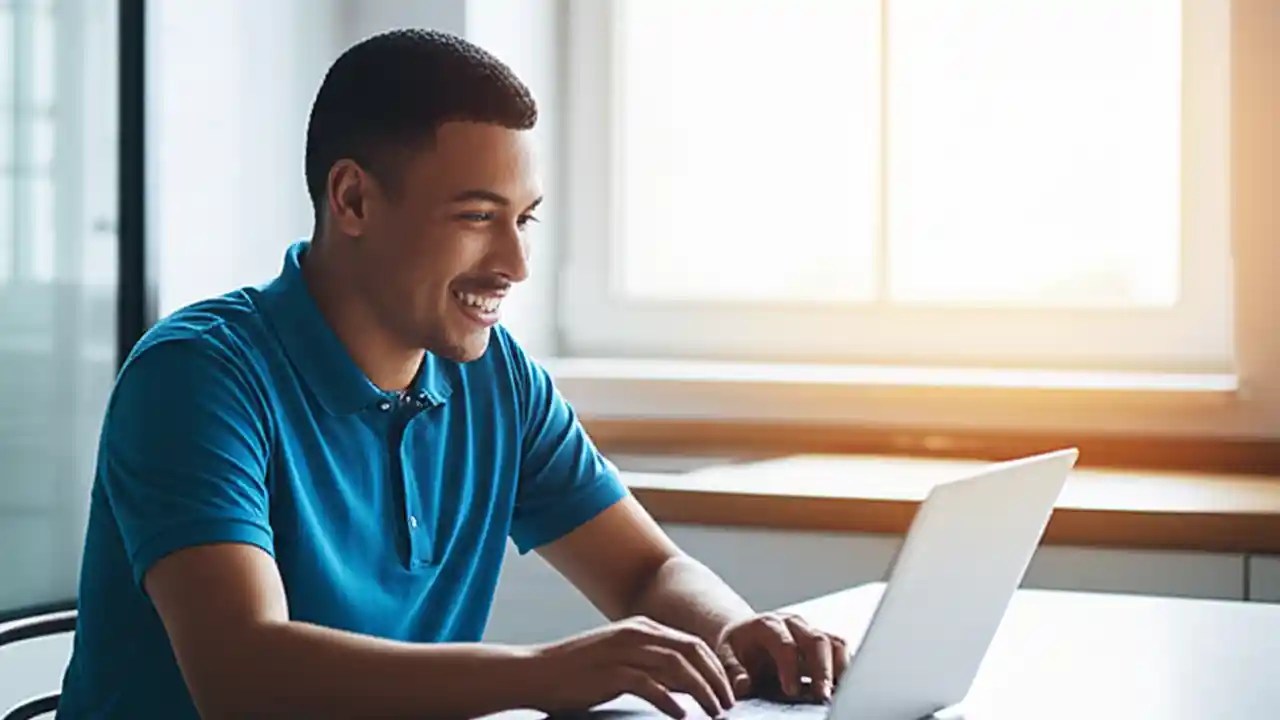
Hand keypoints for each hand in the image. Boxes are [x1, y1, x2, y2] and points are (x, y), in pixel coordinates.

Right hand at [527, 616, 735, 718]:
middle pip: (692, 652)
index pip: (692, 643)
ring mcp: (624, 651)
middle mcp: (636, 634)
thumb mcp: (620, 658)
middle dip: (716, 679)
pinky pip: (651, 685)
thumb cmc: (579, 670)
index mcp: (641, 627)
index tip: (727, 690)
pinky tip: (681, 716)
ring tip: (714, 713)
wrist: (537, 671)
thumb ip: (652, 664)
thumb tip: (687, 684)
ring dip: (701, 691)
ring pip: (678, 667)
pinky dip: (670, 701)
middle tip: (728, 704)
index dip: (715, 667)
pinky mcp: (611, 673)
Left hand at [716, 613, 849, 702]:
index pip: (785, 644)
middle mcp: (793, 624)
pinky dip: (845, 668)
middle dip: (821, 669)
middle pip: (816, 641)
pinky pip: (840, 651)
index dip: (790, 668)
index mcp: (768, 624)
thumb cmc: (737, 648)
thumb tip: (743, 685)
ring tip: (840, 694)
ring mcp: (810, 631)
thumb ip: (733, 670)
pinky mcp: (822, 642)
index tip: (791, 691)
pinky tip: (844, 689)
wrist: (745, 635)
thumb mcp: (725, 655)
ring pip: (834, 643)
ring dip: (839, 669)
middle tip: (822, 696)